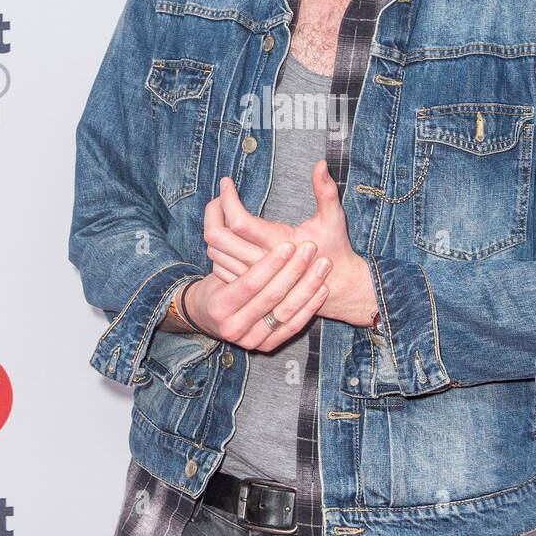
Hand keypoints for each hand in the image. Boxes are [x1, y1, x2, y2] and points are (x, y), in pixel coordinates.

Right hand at [184, 239, 331, 351]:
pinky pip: (293, 326)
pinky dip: (309, 307)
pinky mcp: (266, 346)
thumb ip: (227, 231)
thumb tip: (225, 190)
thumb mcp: (217, 261)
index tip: (290, 243)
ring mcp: (250, 339)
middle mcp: (233, 326)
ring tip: (323, 265)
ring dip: (307, 287)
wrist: (213, 318)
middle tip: (312, 249)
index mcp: (220, 304)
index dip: (271, 263)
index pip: (250, 282)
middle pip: (270, 297)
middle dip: (294, 271)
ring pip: (285, 312)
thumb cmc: (219, 283)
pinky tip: (322, 288)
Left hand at [203, 160, 376, 325]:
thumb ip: (326, 190)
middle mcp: (260, 262)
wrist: (334, 285)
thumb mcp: (333, 218)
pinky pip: (218, 268)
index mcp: (278, 242)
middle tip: (219, 196)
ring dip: (214, 228)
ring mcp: (252, 276)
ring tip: (222, 212)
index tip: (227, 182)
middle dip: (211, 210)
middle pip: (216, 237)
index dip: (227, 198)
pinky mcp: (248, 285)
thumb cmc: (334, 248)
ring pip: (214, 252)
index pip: (238, 221)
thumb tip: (321, 164)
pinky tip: (228, 236)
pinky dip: (218, 249)